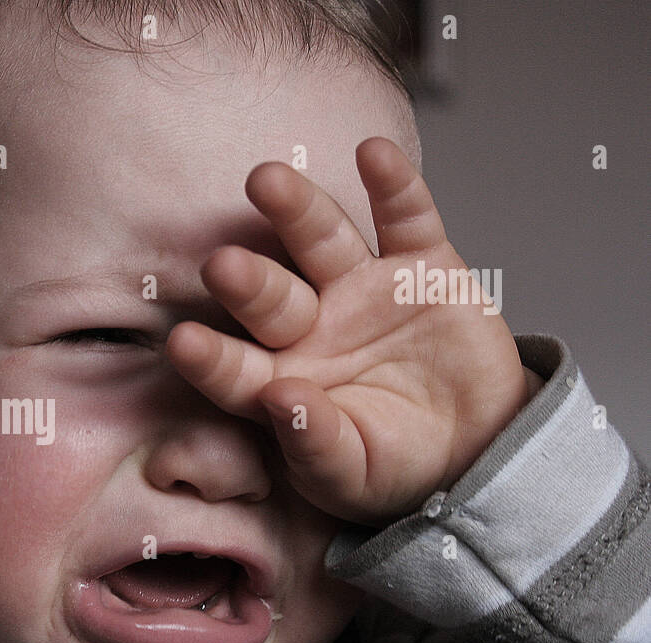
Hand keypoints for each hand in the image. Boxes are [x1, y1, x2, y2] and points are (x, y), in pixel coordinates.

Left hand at [168, 137, 538, 525]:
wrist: (475, 445)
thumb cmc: (393, 465)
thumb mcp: (351, 473)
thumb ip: (313, 443)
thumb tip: (280, 400)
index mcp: (277, 380)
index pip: (233, 368)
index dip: (210, 358)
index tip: (182, 343)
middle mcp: (308, 326)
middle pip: (270, 297)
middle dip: (247, 282)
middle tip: (221, 265)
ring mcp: (360, 289)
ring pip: (322, 241)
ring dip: (296, 210)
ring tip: (266, 180)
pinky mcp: (420, 265)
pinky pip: (404, 219)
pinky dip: (392, 187)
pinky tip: (373, 154)